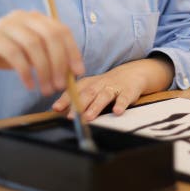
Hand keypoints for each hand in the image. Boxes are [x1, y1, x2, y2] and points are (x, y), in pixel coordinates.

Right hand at [0, 10, 84, 94]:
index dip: (73, 51)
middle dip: (59, 63)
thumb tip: (69, 73)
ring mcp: (7, 24)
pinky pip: (15, 54)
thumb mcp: (26, 52)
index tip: (78, 72)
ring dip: (44, 70)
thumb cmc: (0, 51)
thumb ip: (45, 56)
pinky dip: (26, 71)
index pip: (61, 31)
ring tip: (46, 89)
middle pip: (50, 37)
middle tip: (60, 85)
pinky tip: (29, 84)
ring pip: (34, 46)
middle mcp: (23, 17)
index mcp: (35, 18)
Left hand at [52, 56, 173, 119]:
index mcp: (89, 83)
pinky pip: (124, 98)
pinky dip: (121, 104)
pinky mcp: (128, 91)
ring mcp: (114, 87)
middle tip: (71, 117)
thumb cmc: (108, 84)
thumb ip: (77, 98)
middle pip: (88, 93)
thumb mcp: (92, 88)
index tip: (56, 108)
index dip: (65, 99)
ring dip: (96, 107)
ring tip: (89, 117)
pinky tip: (117, 112)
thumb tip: (58, 110)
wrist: (133, 73)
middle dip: (78, 105)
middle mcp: (100, 84)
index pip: (74, 90)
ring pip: (104, 96)